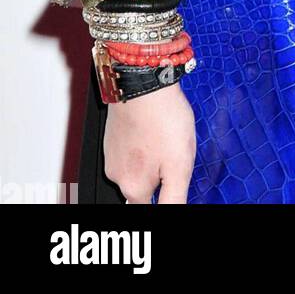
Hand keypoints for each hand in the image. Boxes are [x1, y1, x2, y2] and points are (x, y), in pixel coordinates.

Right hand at [103, 80, 195, 203]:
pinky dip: (144, 140)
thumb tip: (173, 214)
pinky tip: (156, 126)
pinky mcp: (113, 134)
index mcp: (133, 187)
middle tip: (174, 152)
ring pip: (137, 165)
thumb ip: (174, 199)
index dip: (165, 195)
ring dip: (152, 156)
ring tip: (166, 135)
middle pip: (143, 186)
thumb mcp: (180, 165)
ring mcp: (113, 152)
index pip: (150, 208)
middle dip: (160, 174)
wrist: (143, 81)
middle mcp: (117, 174)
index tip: (169, 176)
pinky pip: (132, 146)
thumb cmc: (162, 118)